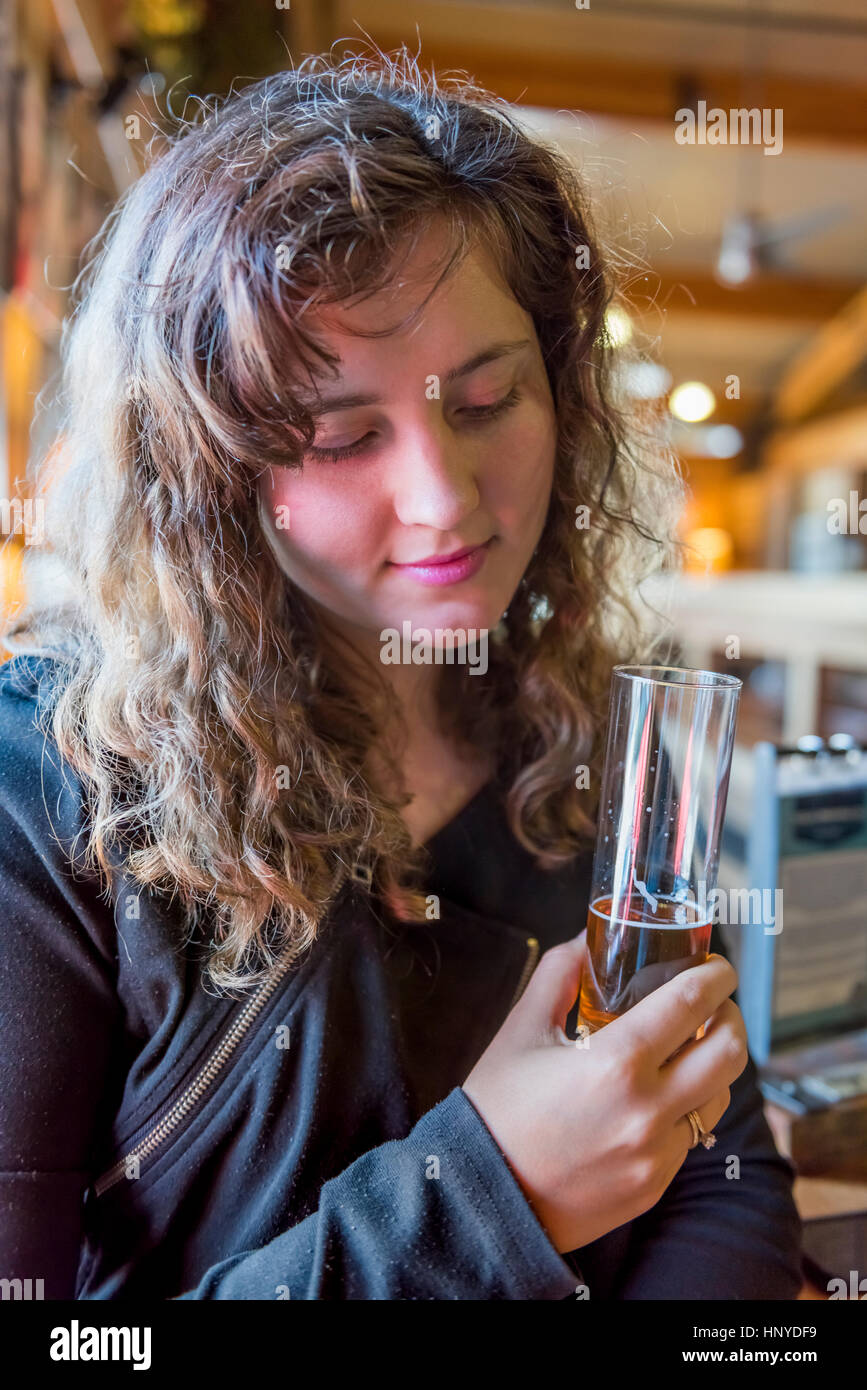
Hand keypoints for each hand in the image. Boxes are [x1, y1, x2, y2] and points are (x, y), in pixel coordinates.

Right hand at [461, 933, 747, 1253]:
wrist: (483, 1197)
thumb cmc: (497, 1109)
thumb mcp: (521, 1029)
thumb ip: (558, 975)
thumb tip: (586, 941)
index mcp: (616, 1062)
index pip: (690, 1003)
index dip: (714, 977)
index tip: (716, 966)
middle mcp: (648, 1109)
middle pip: (729, 1052)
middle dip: (730, 1017)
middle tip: (712, 1004)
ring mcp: (656, 1154)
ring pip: (719, 1096)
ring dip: (713, 1065)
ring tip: (688, 1050)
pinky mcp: (655, 1184)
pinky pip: (690, 1135)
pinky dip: (685, 1107)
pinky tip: (658, 1095)